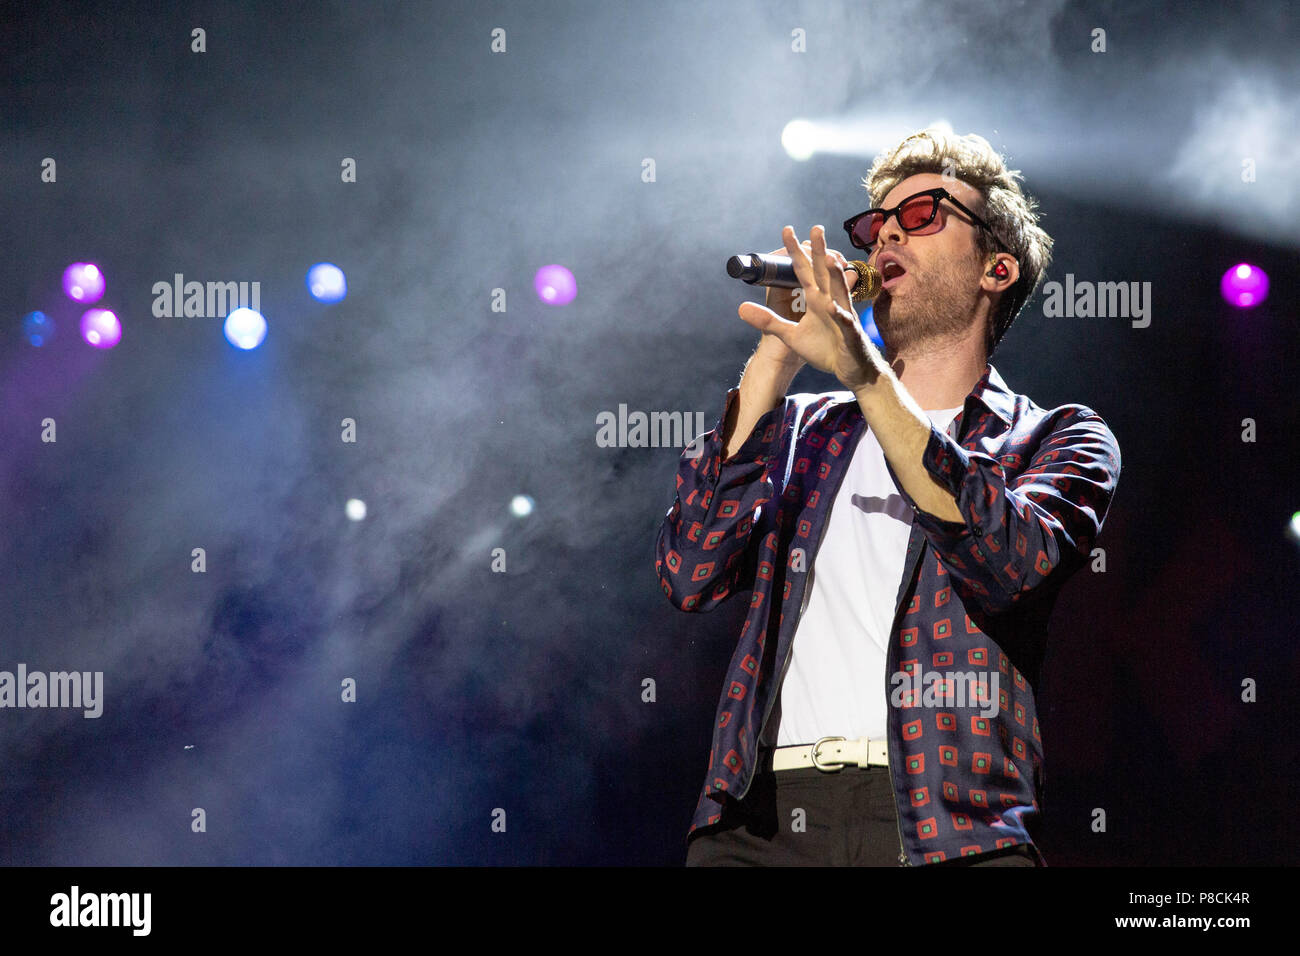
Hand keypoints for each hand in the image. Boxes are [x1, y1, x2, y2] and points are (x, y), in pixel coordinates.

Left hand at [738, 225, 879, 390]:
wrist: (845, 370)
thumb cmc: (823, 348)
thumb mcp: (789, 334)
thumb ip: (768, 320)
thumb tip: (740, 308)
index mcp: (815, 298)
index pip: (803, 270)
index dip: (795, 251)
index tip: (787, 230)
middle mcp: (829, 301)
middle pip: (823, 272)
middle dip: (820, 251)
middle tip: (815, 228)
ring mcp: (842, 315)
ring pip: (838, 291)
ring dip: (834, 275)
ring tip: (828, 259)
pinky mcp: (850, 333)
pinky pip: (844, 321)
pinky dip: (838, 315)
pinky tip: (830, 307)